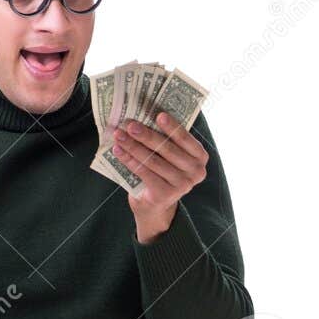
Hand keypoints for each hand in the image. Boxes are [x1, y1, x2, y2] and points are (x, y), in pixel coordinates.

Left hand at [109, 111, 209, 242]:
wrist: (155, 204)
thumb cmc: (162, 171)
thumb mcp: (169, 155)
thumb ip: (166, 140)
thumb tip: (144, 115)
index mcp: (200, 157)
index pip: (186, 139)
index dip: (173, 127)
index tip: (158, 115)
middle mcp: (196, 172)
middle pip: (167, 149)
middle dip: (147, 135)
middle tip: (130, 124)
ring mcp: (182, 185)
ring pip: (153, 161)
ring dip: (133, 146)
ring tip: (119, 135)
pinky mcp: (165, 195)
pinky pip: (144, 173)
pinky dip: (129, 161)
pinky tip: (118, 151)